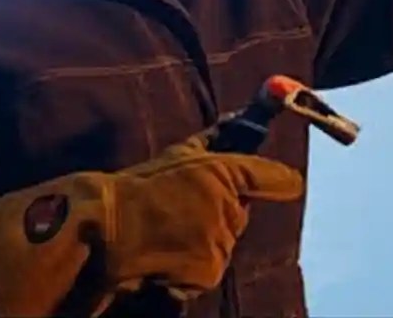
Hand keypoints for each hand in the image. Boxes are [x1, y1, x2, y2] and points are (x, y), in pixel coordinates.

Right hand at [0, 124, 304, 317]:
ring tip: (164, 231)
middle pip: (240, 213)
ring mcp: (219, 241)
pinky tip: (164, 252)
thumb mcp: (176, 154)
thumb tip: (238, 120)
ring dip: (203, 238)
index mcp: (221, 171)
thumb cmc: (134, 188)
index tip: (290, 184)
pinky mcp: (207, 271)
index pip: (269, 176)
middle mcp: (227, 206)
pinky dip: (191, 265)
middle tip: (181, 209)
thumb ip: (212, 140)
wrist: (102, 229)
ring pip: (224, 241)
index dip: (280, 180)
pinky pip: (209, 268)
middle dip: (220, 212)